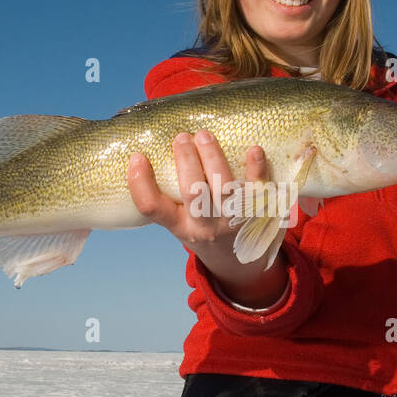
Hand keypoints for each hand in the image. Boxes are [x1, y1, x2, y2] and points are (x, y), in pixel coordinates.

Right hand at [127, 128, 266, 249]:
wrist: (239, 260)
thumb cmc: (203, 229)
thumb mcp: (179, 222)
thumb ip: (168, 196)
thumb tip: (152, 150)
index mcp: (180, 225)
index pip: (153, 209)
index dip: (141, 184)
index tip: (138, 158)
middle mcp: (206, 225)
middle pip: (194, 193)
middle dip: (186, 162)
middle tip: (181, 137)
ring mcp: (234, 220)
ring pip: (224, 188)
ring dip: (214, 159)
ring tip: (204, 136)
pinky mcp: (259, 212)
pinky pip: (259, 190)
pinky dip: (257, 169)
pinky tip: (254, 150)